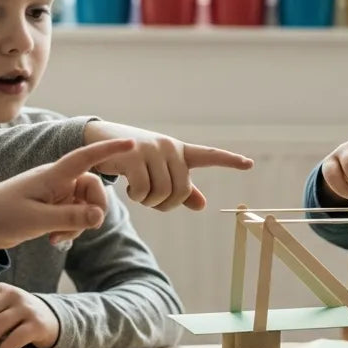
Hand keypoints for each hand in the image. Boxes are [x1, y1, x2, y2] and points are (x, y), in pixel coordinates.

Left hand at [0, 139, 133, 252]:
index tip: (131, 143)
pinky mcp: (51, 207)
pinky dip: (70, 228)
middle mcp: (57, 181)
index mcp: (52, 176)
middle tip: (82, 229)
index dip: (109, 150)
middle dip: (93, 210)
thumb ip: (70, 217)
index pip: (86, 158)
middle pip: (93, 189)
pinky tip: (54, 239)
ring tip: (57, 238)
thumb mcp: (37, 219)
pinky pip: (74, 216)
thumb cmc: (1, 216)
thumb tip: (100, 216)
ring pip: (85, 206)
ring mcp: (55, 194)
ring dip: (78, 224)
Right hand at [84, 121, 253, 210]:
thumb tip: (202, 206)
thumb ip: (180, 189)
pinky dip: (137, 198)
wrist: (99, 141)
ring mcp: (152, 149)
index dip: (229, 161)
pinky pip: (143, 190)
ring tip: (139, 193)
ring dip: (150, 203)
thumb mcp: (158, 172)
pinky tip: (129, 189)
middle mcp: (170, 148)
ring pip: (162, 192)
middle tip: (153, 202)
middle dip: (167, 205)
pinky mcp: (133, 155)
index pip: (209, 155)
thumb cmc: (134, 160)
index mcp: (180, 152)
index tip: (249, 164)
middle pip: (182, 190)